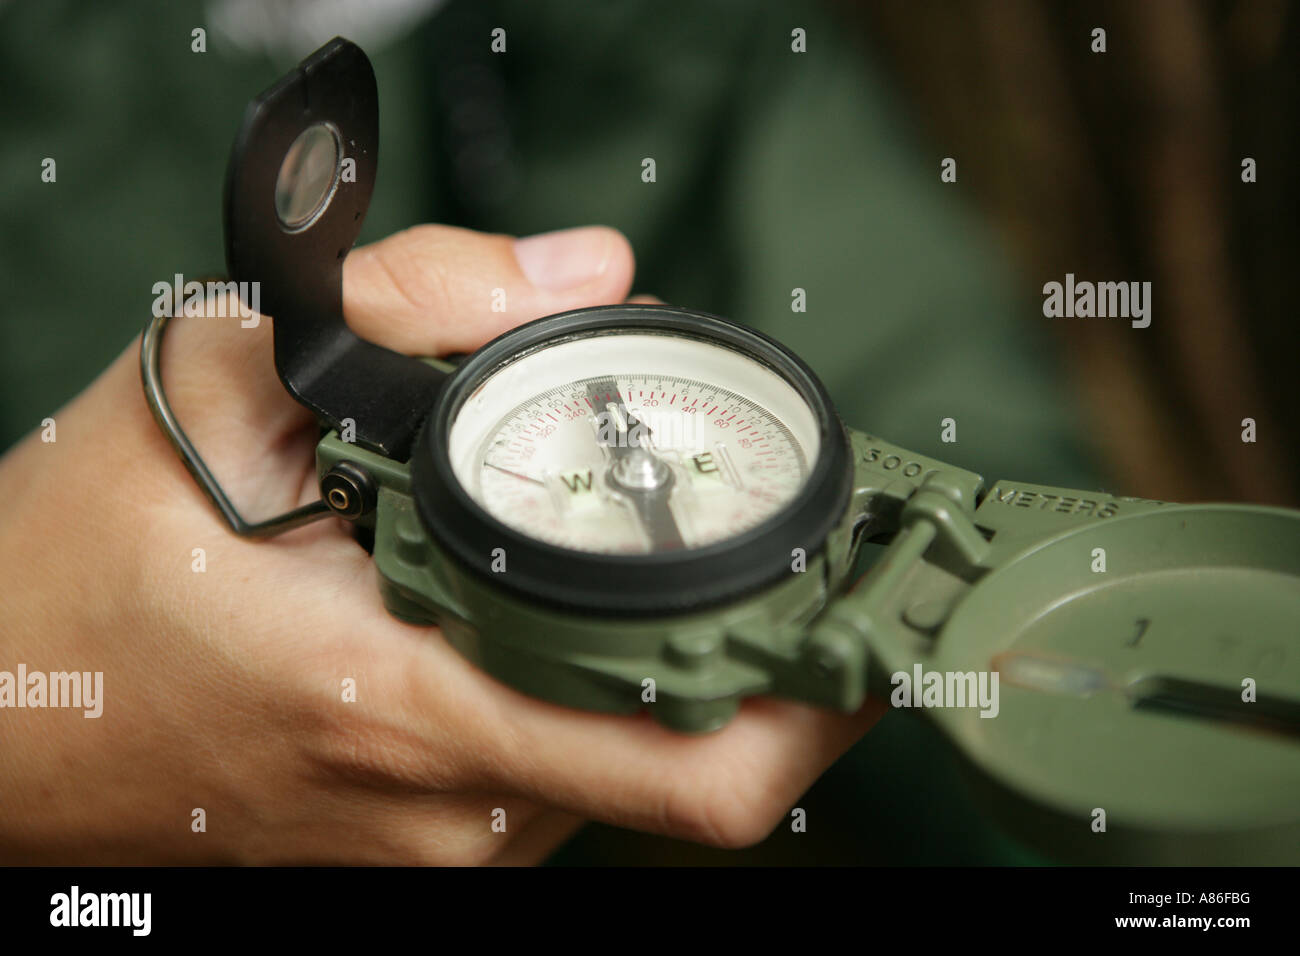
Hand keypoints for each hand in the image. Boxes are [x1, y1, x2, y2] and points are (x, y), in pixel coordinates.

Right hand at [0, 224, 882, 863]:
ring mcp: (447, 838)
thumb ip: (407, 298)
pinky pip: (564, 761)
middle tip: (761, 524)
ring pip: (624, 753)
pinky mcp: (432, 837)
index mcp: (418, 709)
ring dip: (659, 651)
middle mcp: (456, 805)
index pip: (698, 771)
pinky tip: (545, 602)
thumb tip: (587, 271)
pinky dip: (590, 679)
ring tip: (639, 548)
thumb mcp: (219, 379)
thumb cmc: (86, 560)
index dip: (819, 699)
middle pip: (688, 751)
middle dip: (751, 641)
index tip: (873, 603)